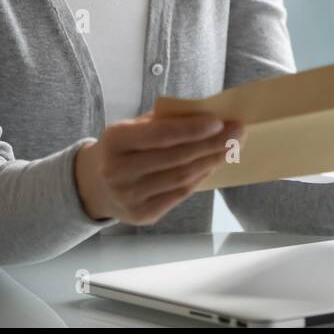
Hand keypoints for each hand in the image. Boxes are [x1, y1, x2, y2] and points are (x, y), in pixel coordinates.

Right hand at [74, 112, 244, 224]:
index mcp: (115, 140)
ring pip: (181, 178)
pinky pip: (179, 195)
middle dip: (212, 144)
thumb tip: (210, 118)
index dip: (192, 129)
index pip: (160, 135)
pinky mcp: (142, 215)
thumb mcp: (133, 127)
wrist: (95, 185)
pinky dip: (200, 178)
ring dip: (211, 161)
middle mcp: (119, 171)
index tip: (219, 122)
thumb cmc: (123, 148)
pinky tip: (213, 165)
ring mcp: (130, 197)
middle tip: (238, 133)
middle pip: (176, 158)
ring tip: (231, 148)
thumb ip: (165, 121)